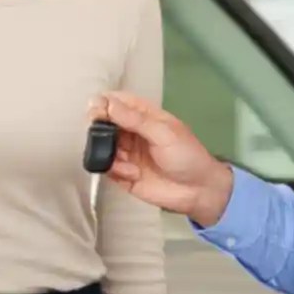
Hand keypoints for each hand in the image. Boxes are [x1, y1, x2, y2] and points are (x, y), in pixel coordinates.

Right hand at [89, 92, 234, 226]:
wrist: (199, 191)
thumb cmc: (187, 155)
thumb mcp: (164, 133)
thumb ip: (135, 119)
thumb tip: (106, 103)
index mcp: (143, 116)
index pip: (116, 102)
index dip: (103, 103)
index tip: (95, 109)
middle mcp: (130, 132)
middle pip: (103, 123)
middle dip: (99, 129)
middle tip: (103, 137)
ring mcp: (126, 153)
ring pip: (101, 146)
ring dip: (109, 152)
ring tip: (126, 161)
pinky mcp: (122, 174)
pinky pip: (107, 168)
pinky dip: (115, 170)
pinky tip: (132, 174)